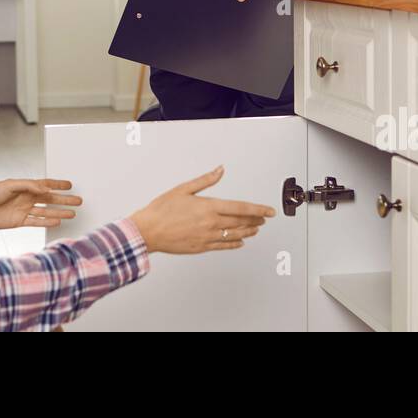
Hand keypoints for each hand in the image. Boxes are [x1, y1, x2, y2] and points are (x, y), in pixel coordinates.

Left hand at [0, 178, 81, 229]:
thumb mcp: (9, 185)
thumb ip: (28, 186)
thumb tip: (45, 188)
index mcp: (24, 186)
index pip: (45, 184)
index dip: (58, 184)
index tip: (70, 185)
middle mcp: (26, 198)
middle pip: (49, 199)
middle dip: (64, 199)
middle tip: (78, 200)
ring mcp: (24, 210)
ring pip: (46, 211)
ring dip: (59, 212)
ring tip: (72, 213)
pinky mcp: (20, 221)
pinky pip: (37, 221)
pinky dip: (47, 222)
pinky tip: (57, 221)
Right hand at [128, 166, 274, 254]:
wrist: (148, 230)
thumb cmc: (161, 209)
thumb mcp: (183, 188)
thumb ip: (205, 180)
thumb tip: (220, 170)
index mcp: (208, 207)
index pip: (241, 208)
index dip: (258, 209)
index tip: (269, 211)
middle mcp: (211, 223)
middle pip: (240, 222)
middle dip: (255, 220)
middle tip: (264, 218)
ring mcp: (207, 237)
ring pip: (234, 235)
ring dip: (248, 232)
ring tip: (256, 229)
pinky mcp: (201, 247)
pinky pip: (223, 246)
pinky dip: (234, 244)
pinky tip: (240, 242)